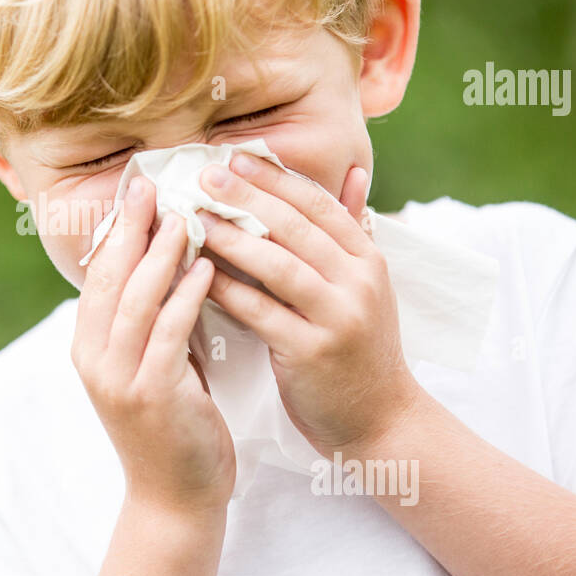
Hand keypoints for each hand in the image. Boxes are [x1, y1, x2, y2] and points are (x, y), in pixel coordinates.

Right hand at [72, 176, 235, 516]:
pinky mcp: (150, 395)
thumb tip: (174, 262)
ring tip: (186, 215)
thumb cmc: (175, 426)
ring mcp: (118, 379)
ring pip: (134, 299)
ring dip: (160, 253)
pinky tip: (207, 268)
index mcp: (89, 347)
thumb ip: (155, 320)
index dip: (117, 229)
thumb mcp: (155, 365)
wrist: (176, 498)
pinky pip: (167, 333)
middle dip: (131, 227)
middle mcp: (94, 359)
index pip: (97, 274)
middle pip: (108, 276)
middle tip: (153, 184)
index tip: (138, 188)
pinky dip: (185, 296)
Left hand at [195, 156, 420, 455]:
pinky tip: (197, 274)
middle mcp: (358, 282)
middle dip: (247, 197)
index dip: (275, 177)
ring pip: (278, 265)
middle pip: (296, 227)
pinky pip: (261, 312)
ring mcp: (338, 317)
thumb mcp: (367, 285)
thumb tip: (352, 172)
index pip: (319, 204)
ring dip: (232, 238)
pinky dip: (227, 290)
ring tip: (193, 219)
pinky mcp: (312, 352)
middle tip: (205, 176)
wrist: (381, 419)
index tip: (235, 156)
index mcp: (368, 259)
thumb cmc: (360, 348)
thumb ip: (353, 227)